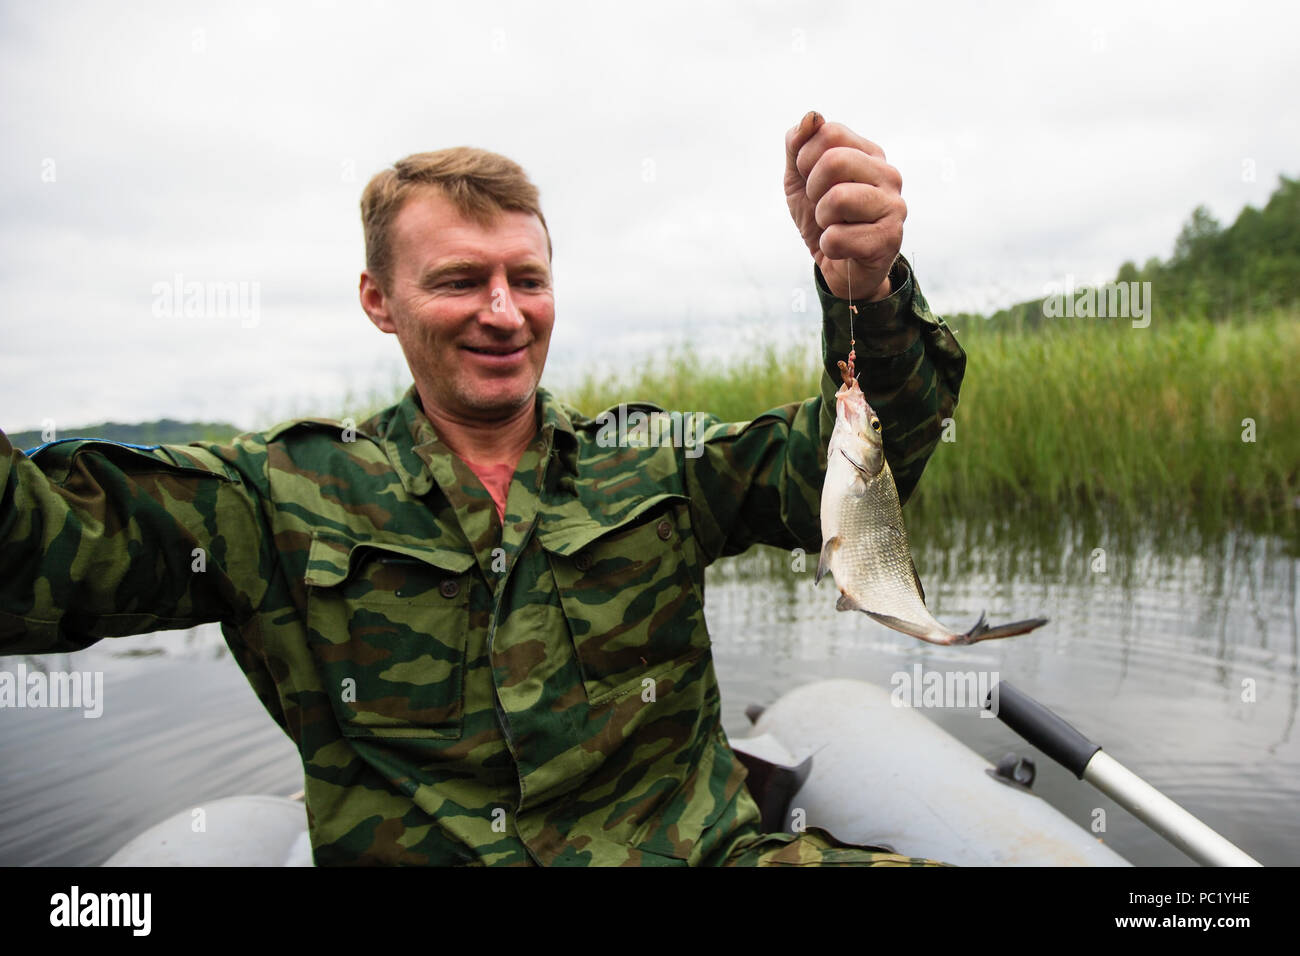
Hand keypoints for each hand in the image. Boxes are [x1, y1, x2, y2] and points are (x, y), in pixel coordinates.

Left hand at [784, 111, 905, 301]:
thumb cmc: (822, 220)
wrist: (839, 267)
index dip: (805, 160)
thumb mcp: (800, 180)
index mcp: (869, 153)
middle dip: (812, 189)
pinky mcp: (890, 239)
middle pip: (834, 161)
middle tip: (821, 207)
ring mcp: (894, 206)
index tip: (811, 182)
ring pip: (837, 199)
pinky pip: (838, 237)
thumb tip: (812, 116)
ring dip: (822, 219)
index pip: (829, 132)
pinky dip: (828, 246)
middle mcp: (888, 174)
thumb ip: (798, 145)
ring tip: (833, 226)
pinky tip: (843, 248)